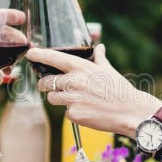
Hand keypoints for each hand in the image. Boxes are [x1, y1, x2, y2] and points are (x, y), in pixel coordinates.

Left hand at [26, 44, 161, 135]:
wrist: (130, 111)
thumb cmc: (119, 89)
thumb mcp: (108, 70)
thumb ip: (99, 58)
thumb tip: (99, 47)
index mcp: (80, 67)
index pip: (53, 57)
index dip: (38, 55)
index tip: (30, 54)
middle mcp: (74, 81)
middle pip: (45, 82)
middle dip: (44, 85)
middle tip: (48, 86)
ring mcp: (72, 99)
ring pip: (52, 98)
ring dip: (58, 100)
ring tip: (73, 100)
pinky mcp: (74, 114)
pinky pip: (65, 113)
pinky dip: (72, 113)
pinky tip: (85, 111)